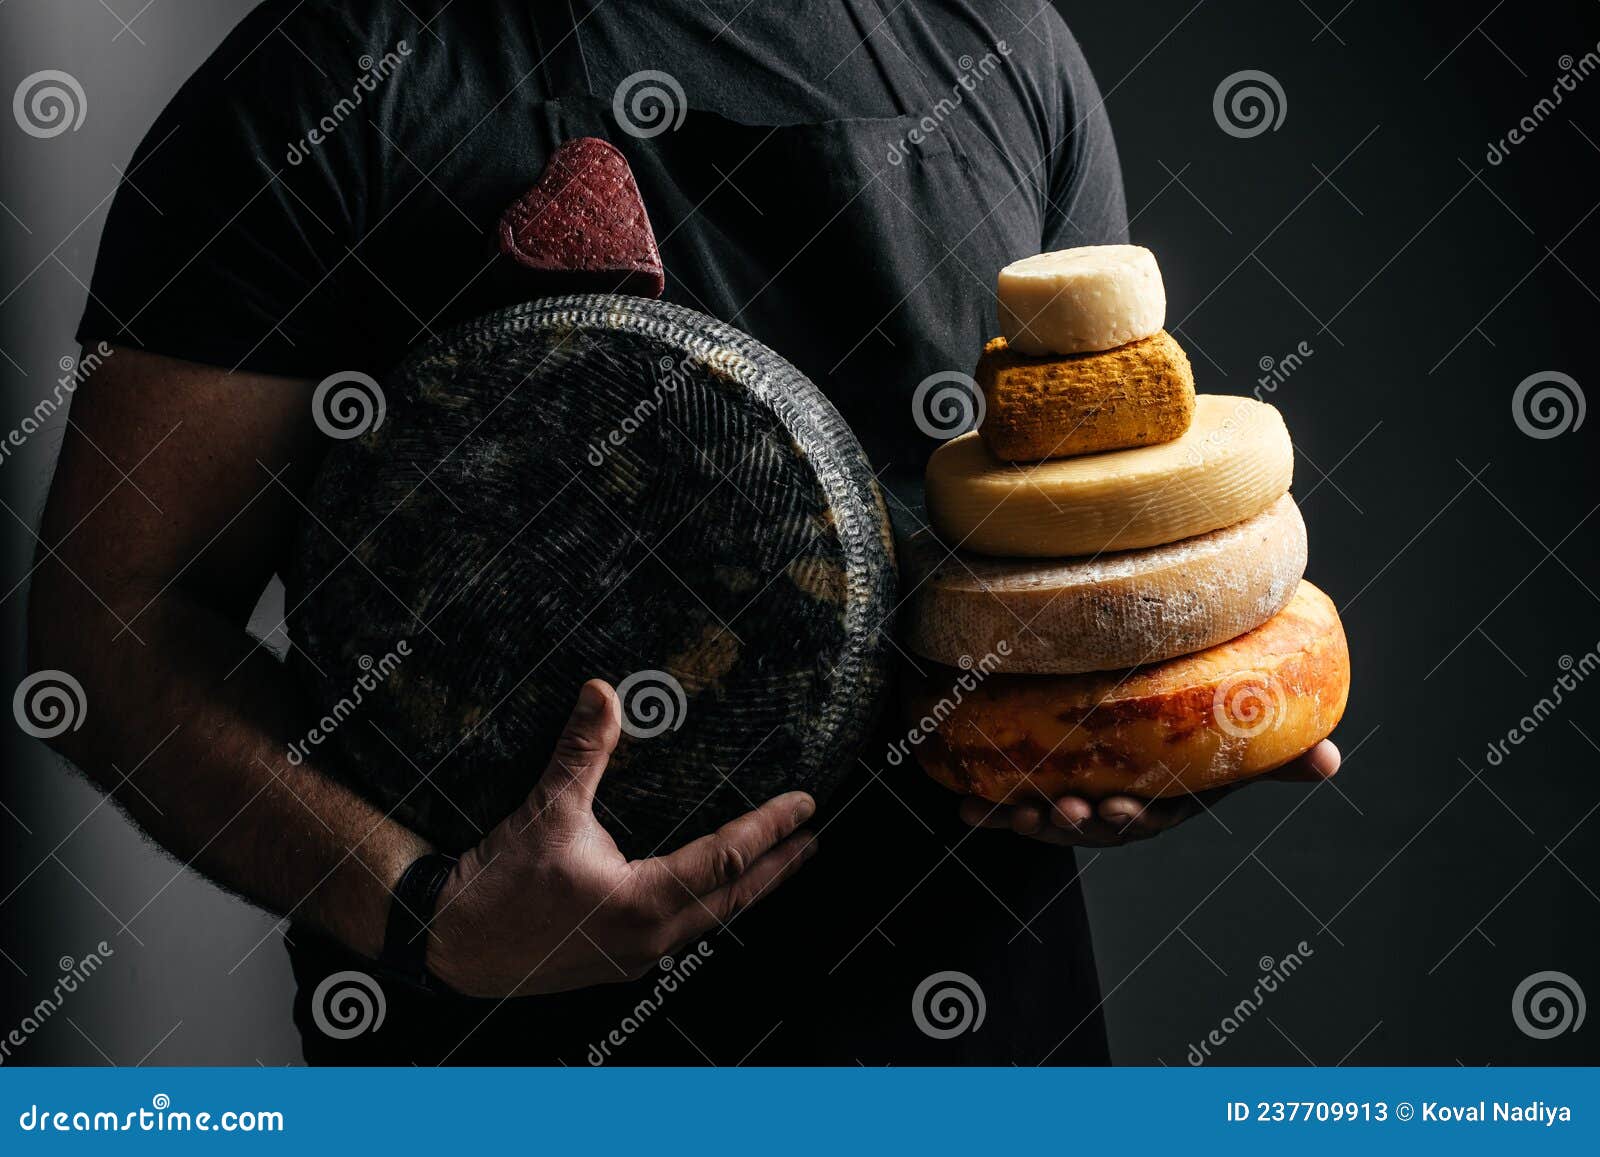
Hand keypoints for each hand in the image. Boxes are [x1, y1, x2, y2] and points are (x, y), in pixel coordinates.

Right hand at [425, 680, 817, 996]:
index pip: (727, 861)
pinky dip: (707, 906)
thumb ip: (582, 751)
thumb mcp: (545, 810)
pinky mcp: (615, 962)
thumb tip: (603, 692)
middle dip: (777, 867)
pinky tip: (709, 892)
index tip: (805, 807)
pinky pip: (680, 932)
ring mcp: (633, 958)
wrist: (448, 942)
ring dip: (746, 889)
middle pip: (733, 899)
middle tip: (811, 840)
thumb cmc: (496, 885)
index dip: (770, 829)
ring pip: (709, 921)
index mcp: (641, 904)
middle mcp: (648, 940)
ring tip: (776, 865)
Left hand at [957, 740, 1341, 847]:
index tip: (1120, 808)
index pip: (1150, 818)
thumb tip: (1332, 760)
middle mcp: (1117, 809)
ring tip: (1019, 811)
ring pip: (1052, 818)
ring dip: (1032, 818)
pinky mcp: (1037, 791)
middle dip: (1078, 822)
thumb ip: (1278, 757)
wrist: (1151, 716)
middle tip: (1064, 809)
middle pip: (1095, 825)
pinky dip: (989, 811)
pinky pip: (1011, 806)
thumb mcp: (1237, 751)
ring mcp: (1077, 802)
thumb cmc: (1198, 741)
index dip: (1134, 818)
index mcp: (1161, 802)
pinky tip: (965, 809)